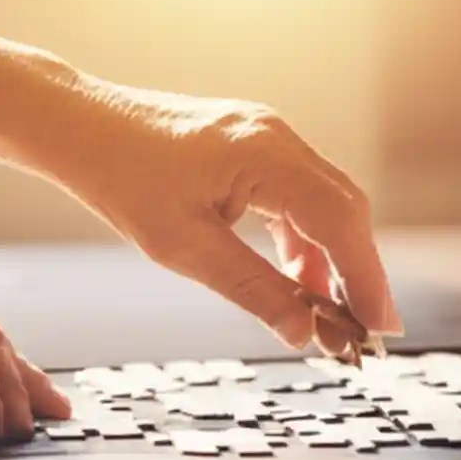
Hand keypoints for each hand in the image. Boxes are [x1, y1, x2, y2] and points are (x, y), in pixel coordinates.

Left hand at [20, 78, 402, 353]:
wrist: (80, 126)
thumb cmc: (120, 178)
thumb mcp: (185, 249)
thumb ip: (252, 290)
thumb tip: (302, 333)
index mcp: (264, 155)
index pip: (339, 222)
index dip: (366, 278)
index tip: (381, 326)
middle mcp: (277, 138)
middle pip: (346, 211)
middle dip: (360, 274)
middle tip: (367, 332)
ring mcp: (269, 138)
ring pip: (327, 205)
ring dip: (333, 261)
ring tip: (330, 317)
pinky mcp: (256, 147)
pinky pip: (299, 197)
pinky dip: (306, 242)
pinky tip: (299, 281)